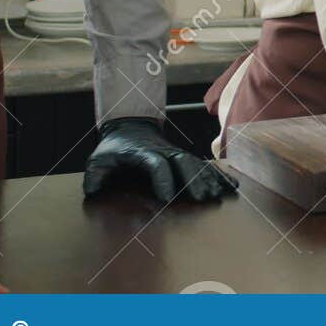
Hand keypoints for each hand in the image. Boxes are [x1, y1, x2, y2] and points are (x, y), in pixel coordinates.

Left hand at [83, 118, 237, 203]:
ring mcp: (176, 153)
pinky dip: (219, 175)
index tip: (167, 197)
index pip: (154, 163)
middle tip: (202, 199)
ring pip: (196, 163)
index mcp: (141, 153)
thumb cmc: (113, 148)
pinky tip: (232, 186)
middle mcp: (163, 151)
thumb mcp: (98, 159)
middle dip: (193, 180)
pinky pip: (204, 165)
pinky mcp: (185, 158)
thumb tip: (93, 192)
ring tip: (221, 195)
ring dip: (209, 179)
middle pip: (182, 162)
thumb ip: (95, 176)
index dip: (162, 179)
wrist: (129, 126)